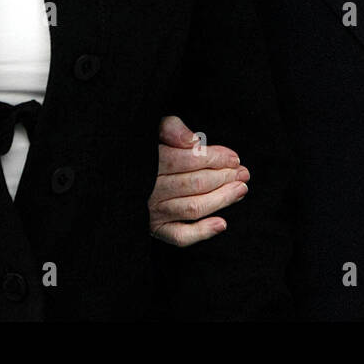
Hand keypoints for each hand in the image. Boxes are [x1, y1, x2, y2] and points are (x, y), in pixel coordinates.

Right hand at [148, 115, 249, 246]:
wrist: (119, 181)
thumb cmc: (146, 151)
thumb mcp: (153, 131)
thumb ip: (171, 128)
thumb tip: (193, 141)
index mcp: (149, 161)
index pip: (188, 160)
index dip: (215, 158)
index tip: (234, 158)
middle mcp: (149, 189)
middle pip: (195, 183)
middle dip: (224, 177)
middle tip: (244, 173)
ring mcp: (152, 211)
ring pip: (193, 208)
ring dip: (221, 199)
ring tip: (241, 190)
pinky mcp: (156, 229)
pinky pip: (180, 236)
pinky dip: (202, 232)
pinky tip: (222, 224)